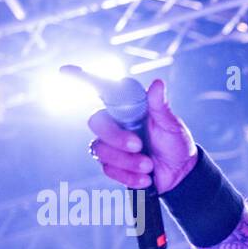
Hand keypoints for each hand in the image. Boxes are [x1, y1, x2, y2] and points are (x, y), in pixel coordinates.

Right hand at [87, 78, 196, 193]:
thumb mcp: (172, 125)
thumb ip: (161, 107)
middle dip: (116, 137)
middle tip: (138, 146)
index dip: (83, 79)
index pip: (102, 90)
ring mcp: (111, 145)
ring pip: (99, 149)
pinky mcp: (112, 165)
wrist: (181, 174)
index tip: (66, 70)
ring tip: (149, 166)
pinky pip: (108, 169)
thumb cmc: (176, 144)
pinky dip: (128, 175)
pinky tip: (145, 177)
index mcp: (127, 109)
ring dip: (126, 160)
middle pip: (96, 123)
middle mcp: (115, 124)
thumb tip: (158, 84)